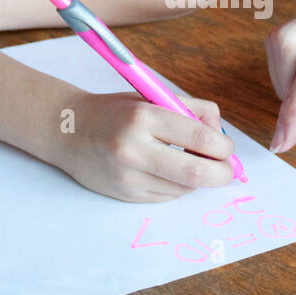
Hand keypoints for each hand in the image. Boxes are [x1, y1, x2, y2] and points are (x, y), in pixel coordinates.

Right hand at [52, 91, 238, 202]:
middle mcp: (134, 148)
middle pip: (197, 173)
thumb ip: (194, 111)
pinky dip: (177, 186)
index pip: (201, 139)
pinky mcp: (125, 195)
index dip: (224, 148)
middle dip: (221, 174)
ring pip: (184, 188)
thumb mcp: (153, 98)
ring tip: (187, 162)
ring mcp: (128, 176)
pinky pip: (167, 196)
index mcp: (143, 116)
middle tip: (225, 169)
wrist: (69, 131)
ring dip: (197, 179)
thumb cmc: (118, 111)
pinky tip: (165, 170)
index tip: (226, 149)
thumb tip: (224, 140)